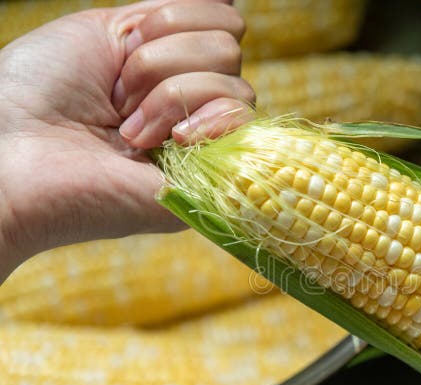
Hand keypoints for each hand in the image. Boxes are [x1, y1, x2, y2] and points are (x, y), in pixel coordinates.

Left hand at [0, 0, 253, 278]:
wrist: (14, 153)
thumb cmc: (38, 90)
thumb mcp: (108, 28)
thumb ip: (174, 15)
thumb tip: (228, 2)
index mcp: (167, 66)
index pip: (220, 19)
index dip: (175, 18)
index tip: (126, 43)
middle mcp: (191, 101)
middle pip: (229, 45)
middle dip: (164, 58)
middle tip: (118, 94)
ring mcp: (204, 141)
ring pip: (238, 83)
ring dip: (170, 94)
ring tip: (128, 130)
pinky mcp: (213, 178)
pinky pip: (244, 123)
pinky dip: (205, 119)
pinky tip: (170, 141)